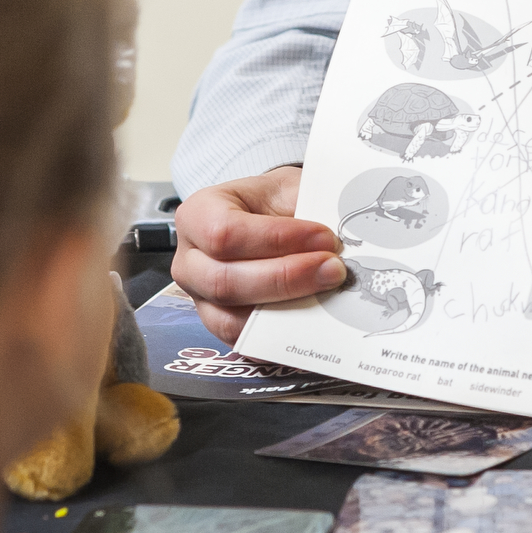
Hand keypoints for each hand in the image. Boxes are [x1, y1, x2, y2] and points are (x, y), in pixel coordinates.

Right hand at [170, 166, 344, 344]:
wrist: (271, 219)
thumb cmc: (274, 204)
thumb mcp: (287, 188)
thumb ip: (307, 207)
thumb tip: (342, 233)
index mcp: (198, 215)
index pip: (225, 233)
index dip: (276, 239)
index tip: (324, 237)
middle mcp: (190, 262)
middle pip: (224, 282)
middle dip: (286, 279)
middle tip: (333, 269)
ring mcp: (201, 301)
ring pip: (233, 320)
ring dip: (286, 310)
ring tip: (327, 292)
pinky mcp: (222, 328)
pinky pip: (246, 344)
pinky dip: (282, 336)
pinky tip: (314, 319)